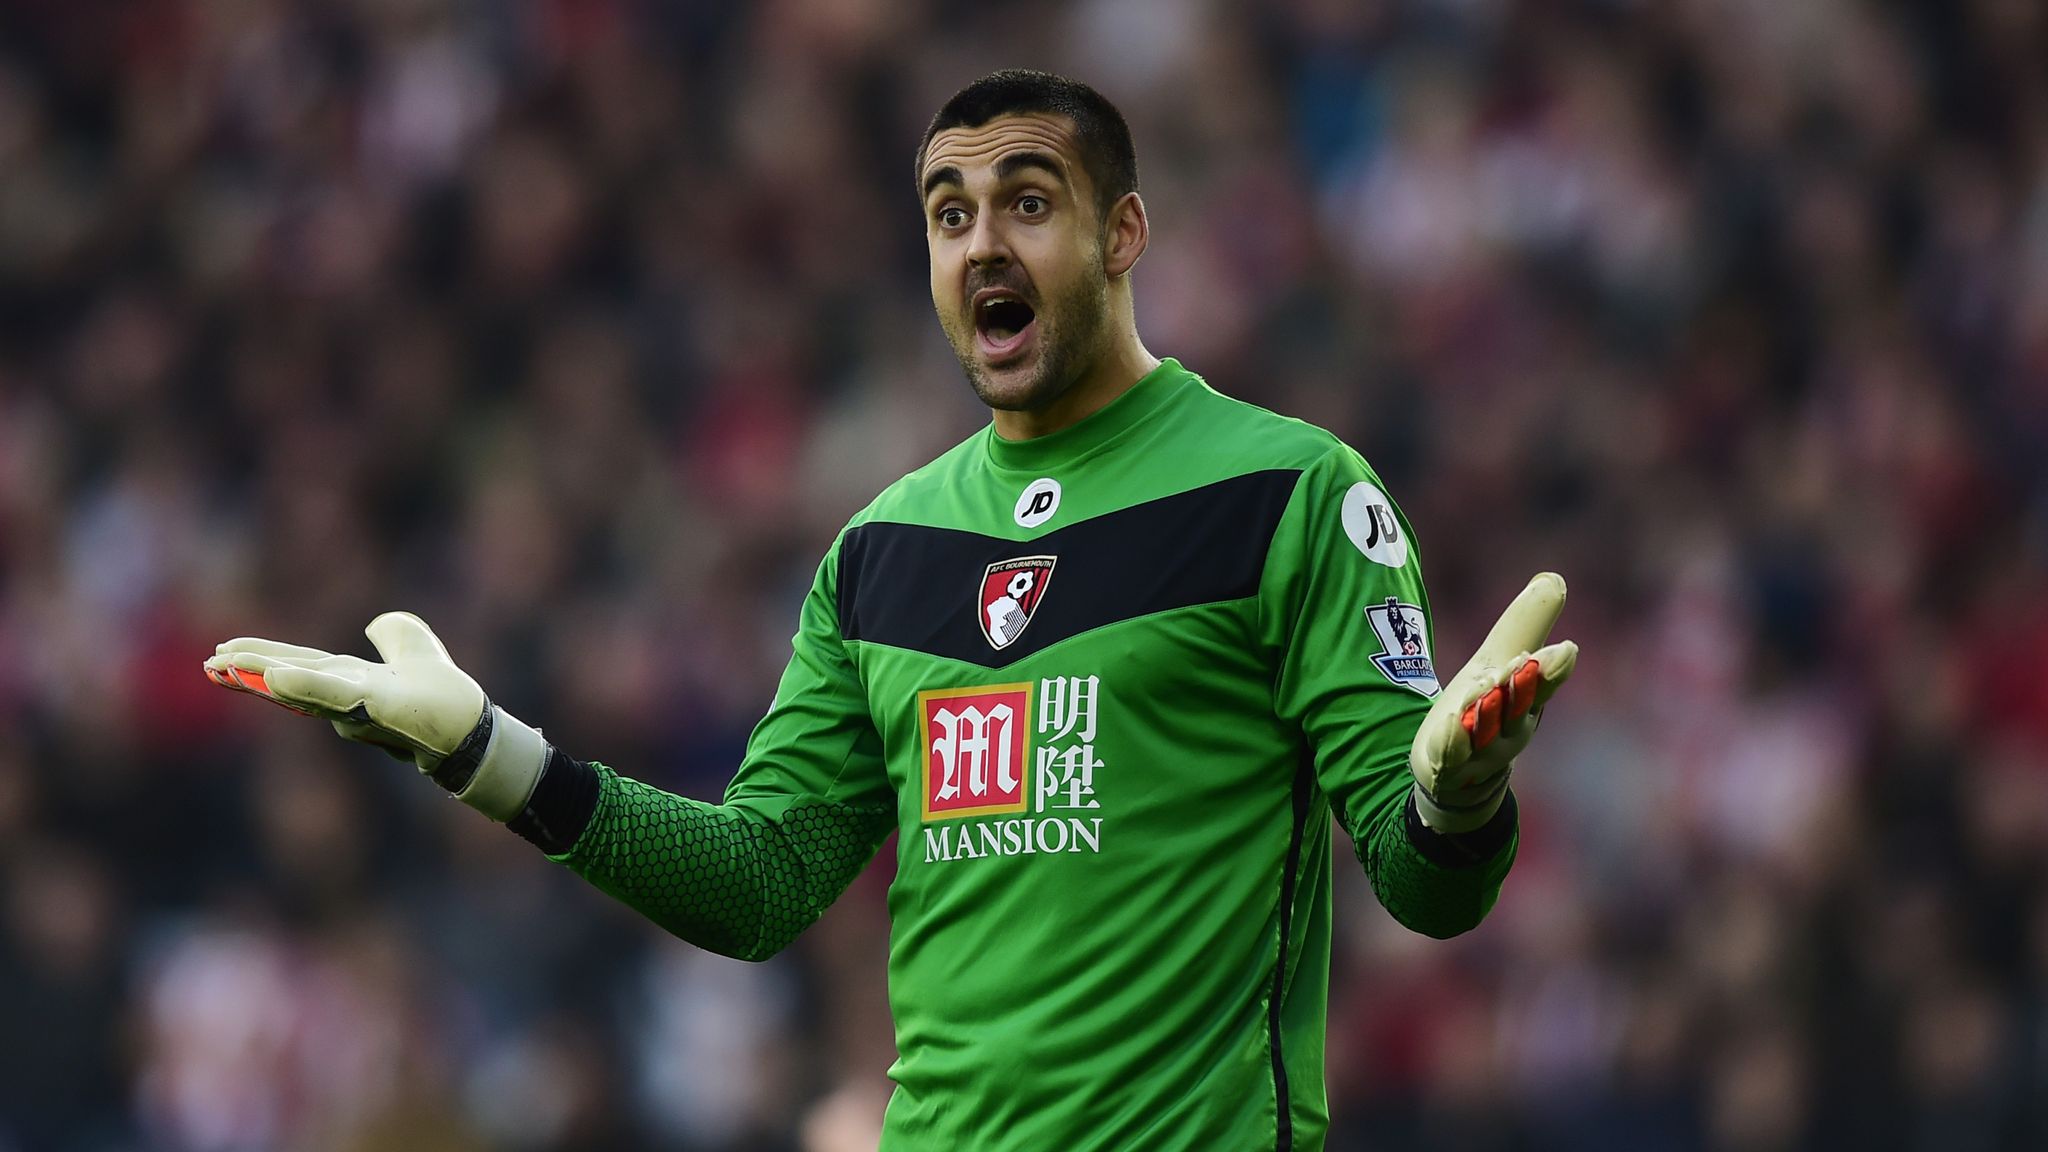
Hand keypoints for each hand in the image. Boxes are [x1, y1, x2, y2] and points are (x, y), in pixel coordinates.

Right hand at [204, 612, 548, 820]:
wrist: (474, 733)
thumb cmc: (445, 700)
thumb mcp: (417, 650)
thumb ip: (395, 635)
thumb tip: (377, 623)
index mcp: (349, 682)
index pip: (297, 666)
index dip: (259, 659)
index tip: (219, 653)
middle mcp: (346, 698)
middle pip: (289, 680)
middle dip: (247, 673)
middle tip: (206, 665)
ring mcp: (360, 707)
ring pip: (305, 688)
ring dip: (264, 676)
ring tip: (223, 666)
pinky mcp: (381, 709)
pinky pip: (339, 696)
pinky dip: (307, 686)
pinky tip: (276, 678)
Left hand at [1409, 573, 1577, 832]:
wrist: (1458, 773)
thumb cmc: (1486, 710)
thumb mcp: (1502, 664)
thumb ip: (1526, 625)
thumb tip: (1554, 579)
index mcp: (1526, 702)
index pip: (1541, 685)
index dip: (1549, 670)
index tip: (1564, 649)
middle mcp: (1510, 729)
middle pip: (1518, 708)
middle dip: (1522, 686)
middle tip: (1526, 661)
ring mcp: (1480, 751)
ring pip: (1485, 732)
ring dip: (1488, 711)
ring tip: (1488, 687)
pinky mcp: (1447, 765)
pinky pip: (1451, 755)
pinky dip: (1453, 741)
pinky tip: (1450, 723)